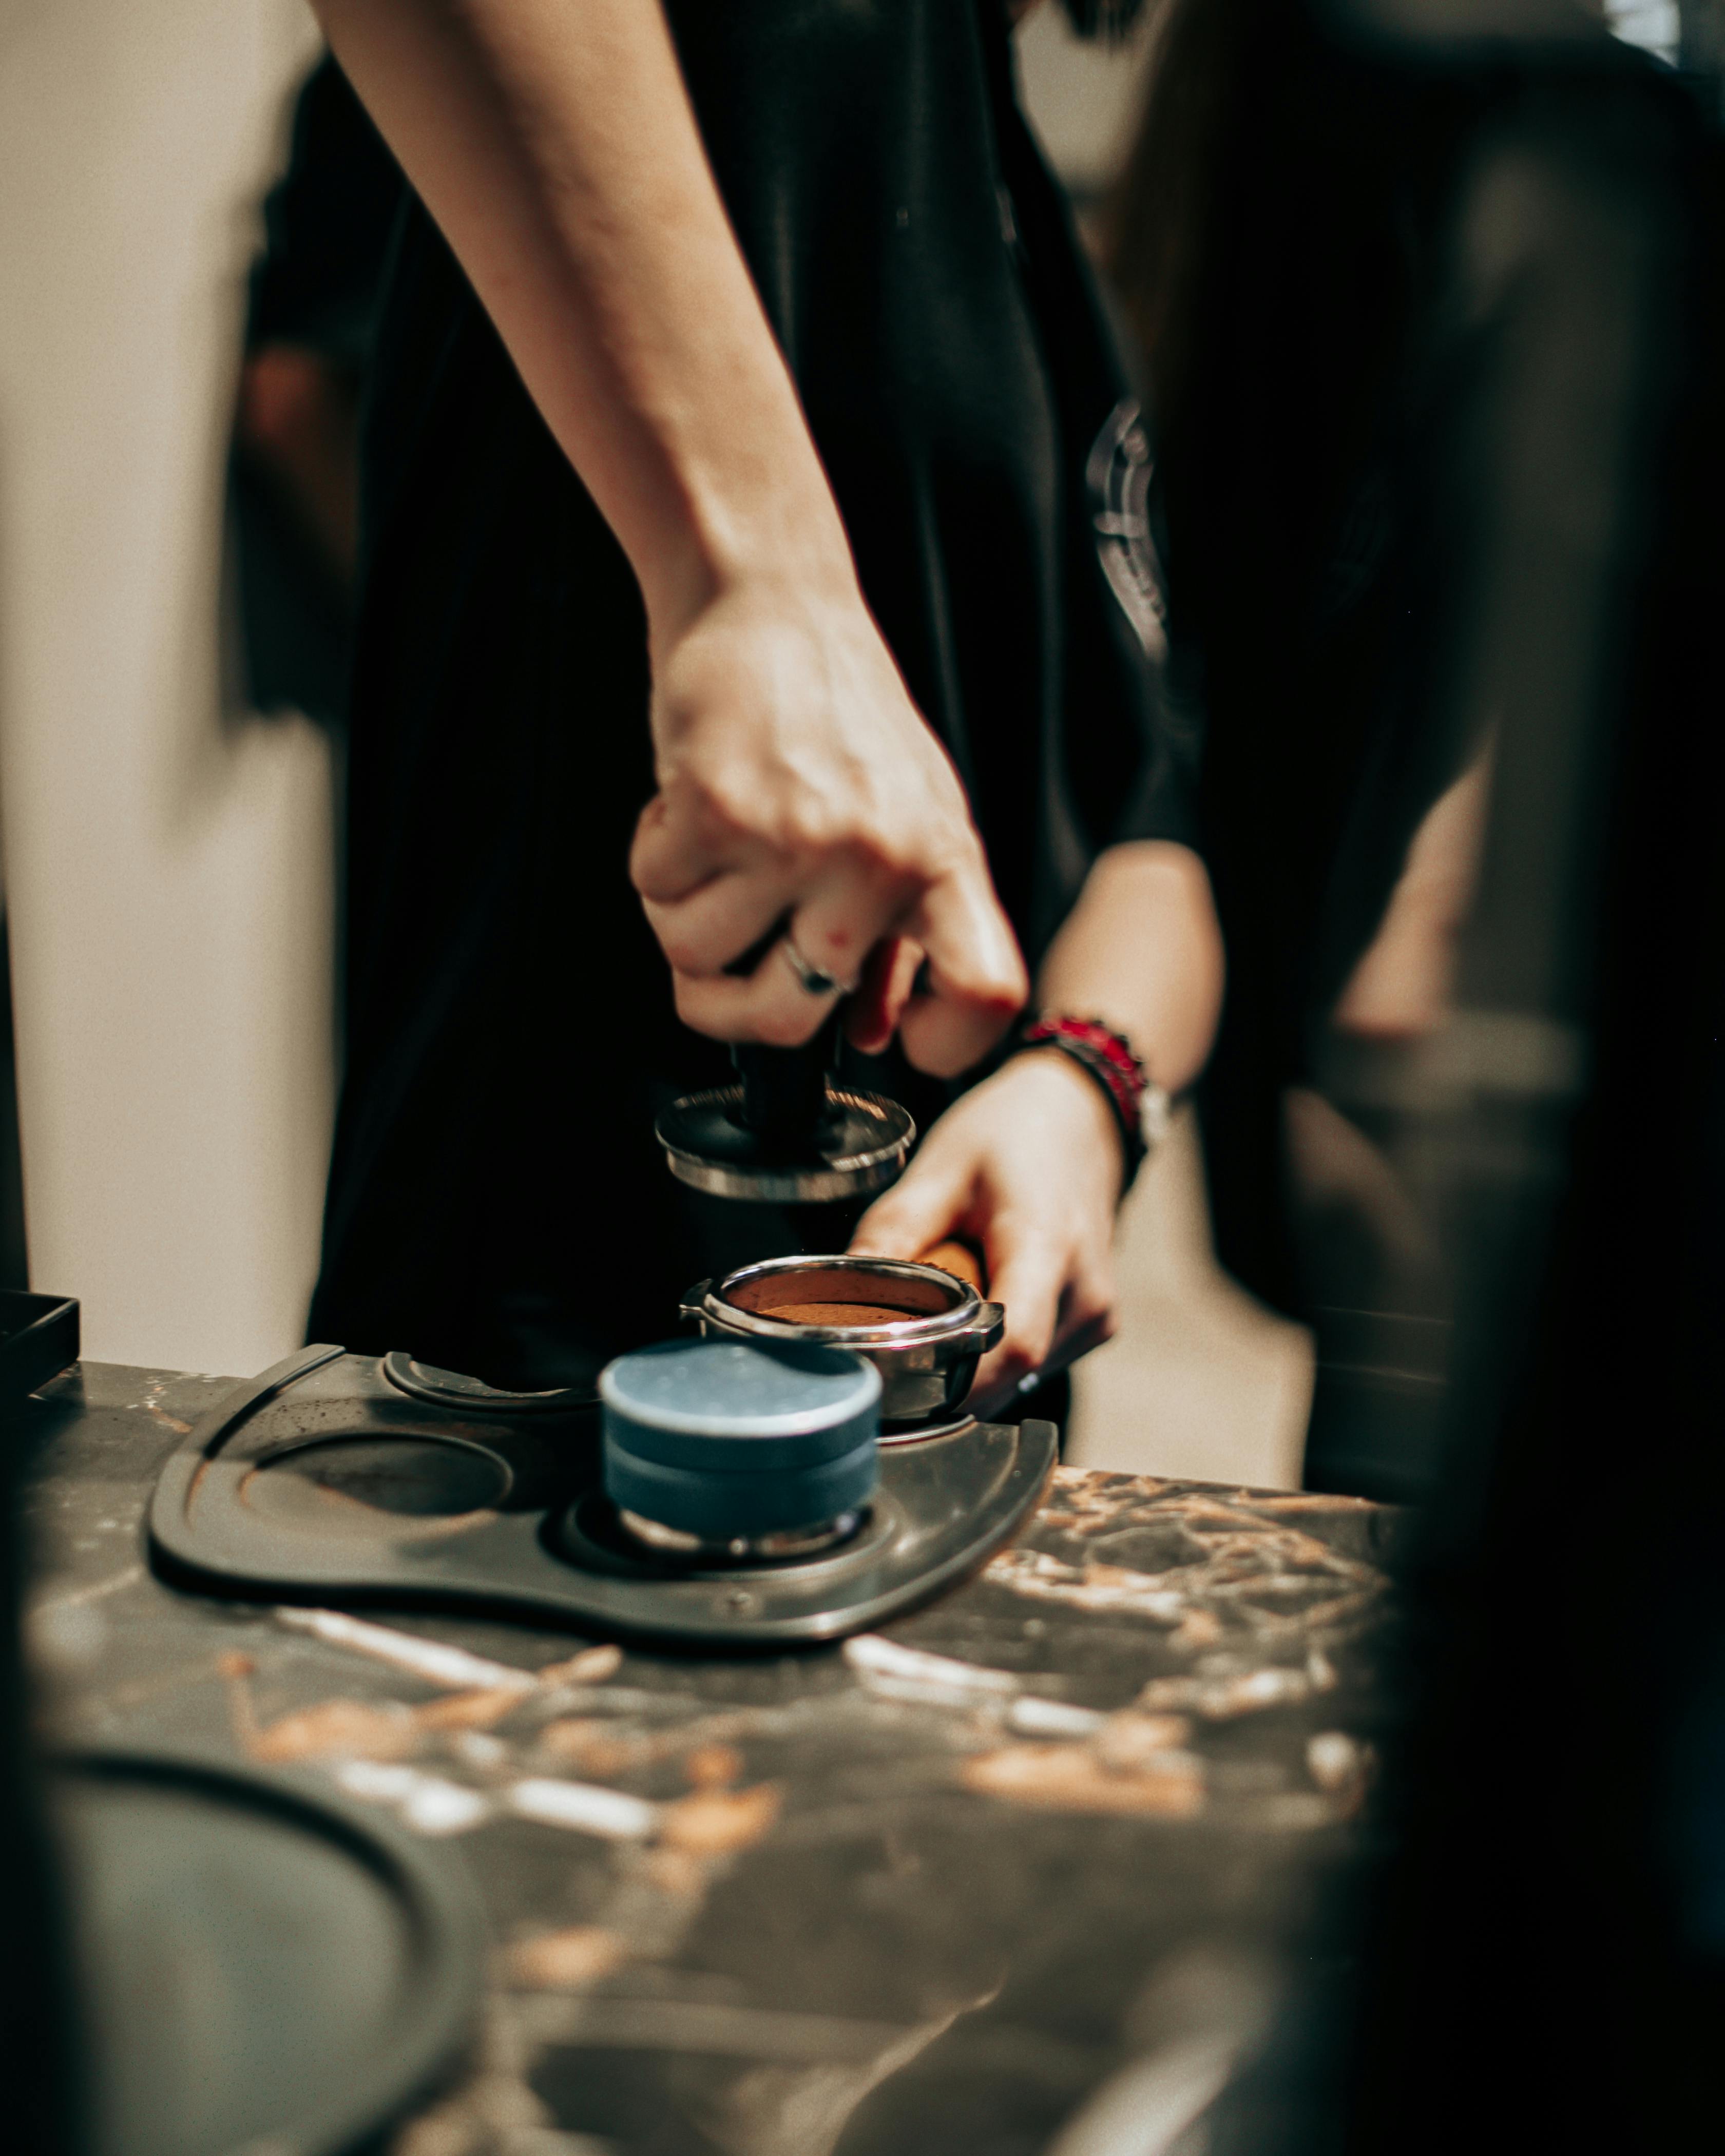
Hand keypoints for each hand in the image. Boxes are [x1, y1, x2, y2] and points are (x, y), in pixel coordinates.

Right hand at [629, 574, 1026, 1077]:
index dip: (945, 1045)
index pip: (984, 993)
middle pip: (793, 1017)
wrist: (769, 597)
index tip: (897, 1043)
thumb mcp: (906, 818)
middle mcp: (881, 859)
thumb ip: (901, 935)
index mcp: (944, 864)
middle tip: (716, 963)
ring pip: (698, 958)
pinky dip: (653, 863)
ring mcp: (799, 838)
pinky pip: (657, 894)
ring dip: (681, 918)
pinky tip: (682, 810)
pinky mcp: (718, 810)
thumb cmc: (834, 711)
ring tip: (710, 849)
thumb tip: (872, 1033)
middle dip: (729, 1005)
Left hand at [849, 1050, 1123, 1416]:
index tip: (894, 1378)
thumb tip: (837, 1301)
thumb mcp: (938, 1170)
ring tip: (955, 1295)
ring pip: (1016, 1379)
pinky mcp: (1093, 1326)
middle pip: (1006, 1373)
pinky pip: (1032, 1366)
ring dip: (971, 1358)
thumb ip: (890, 1237)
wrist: (1076, 1121)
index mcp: (1048, 1244)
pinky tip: (983, 1299)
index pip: (1012, 1347)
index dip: (952, 1379)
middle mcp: (1085, 1293)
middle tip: (903, 1329)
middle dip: (945, 1369)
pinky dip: (994, 1348)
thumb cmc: (1011, 1135)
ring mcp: (1095, 1316)